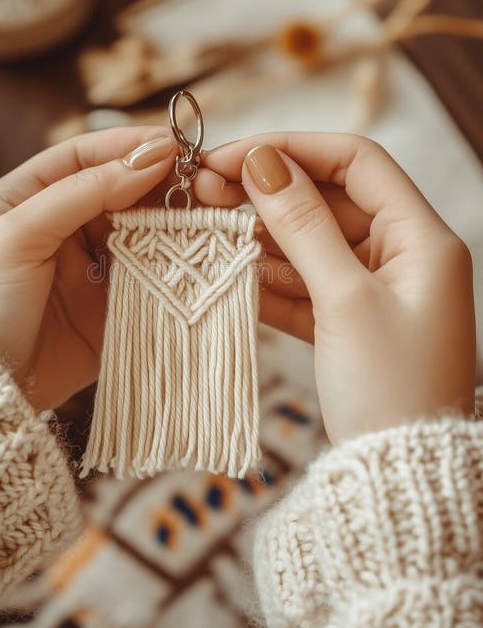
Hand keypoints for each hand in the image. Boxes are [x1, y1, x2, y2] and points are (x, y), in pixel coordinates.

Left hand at [0, 128, 181, 411]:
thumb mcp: (17, 234)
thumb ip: (81, 193)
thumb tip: (147, 161)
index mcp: (27, 200)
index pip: (83, 159)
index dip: (126, 147)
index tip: (171, 145)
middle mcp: (62, 229)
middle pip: (119, 193)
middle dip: (159, 184)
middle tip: (200, 179)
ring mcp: (88, 268)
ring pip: (139, 233)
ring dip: (171, 222)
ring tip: (207, 212)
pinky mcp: (111, 307)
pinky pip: (149, 278)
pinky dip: (173, 266)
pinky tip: (197, 255)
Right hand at [201, 133, 475, 442]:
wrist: (400, 478)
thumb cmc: (392, 387)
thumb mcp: (345, 299)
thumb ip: (303, 225)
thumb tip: (263, 161)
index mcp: (421, 237)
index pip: (355, 161)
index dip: (292, 148)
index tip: (233, 155)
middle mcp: (402, 255)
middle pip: (329, 200)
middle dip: (268, 193)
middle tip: (206, 190)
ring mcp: (375, 290)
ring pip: (311, 243)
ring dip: (262, 235)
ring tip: (208, 228)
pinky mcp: (351, 323)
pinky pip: (306, 285)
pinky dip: (271, 278)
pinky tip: (230, 271)